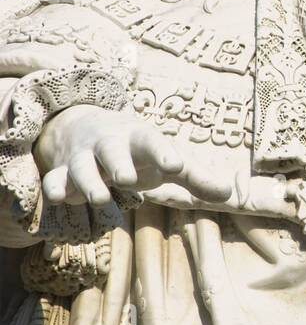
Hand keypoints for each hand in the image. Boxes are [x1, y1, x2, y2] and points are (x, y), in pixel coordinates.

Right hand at [34, 105, 231, 206]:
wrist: (85, 127)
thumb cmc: (136, 150)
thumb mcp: (164, 159)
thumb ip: (196, 178)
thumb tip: (232, 193)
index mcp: (140, 139)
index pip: (153, 142)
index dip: (163, 153)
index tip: (176, 164)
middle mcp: (111, 145)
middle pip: (112, 150)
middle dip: (118, 162)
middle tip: (127, 178)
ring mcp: (84, 158)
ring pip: (82, 167)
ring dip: (89, 182)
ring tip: (100, 197)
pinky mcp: (63, 173)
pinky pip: (54, 179)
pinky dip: (54, 188)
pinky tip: (57, 198)